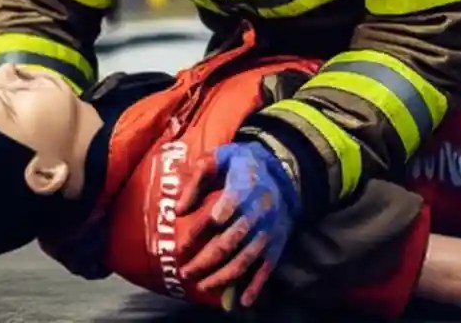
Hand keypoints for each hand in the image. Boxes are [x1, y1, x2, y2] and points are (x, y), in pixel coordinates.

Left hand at [174, 142, 300, 306]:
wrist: (282, 171)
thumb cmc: (241, 164)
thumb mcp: (219, 157)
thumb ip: (197, 179)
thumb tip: (179, 210)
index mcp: (245, 186)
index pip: (221, 212)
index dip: (201, 229)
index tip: (181, 246)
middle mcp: (260, 211)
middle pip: (230, 241)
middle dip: (205, 260)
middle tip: (184, 272)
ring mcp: (270, 230)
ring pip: (246, 259)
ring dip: (222, 276)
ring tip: (201, 286)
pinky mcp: (277, 243)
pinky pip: (267, 268)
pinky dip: (256, 286)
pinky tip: (241, 302)